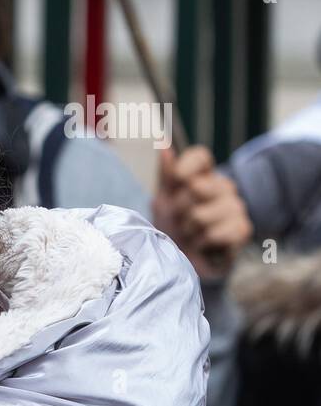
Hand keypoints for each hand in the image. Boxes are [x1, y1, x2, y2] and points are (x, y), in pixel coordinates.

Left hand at [152, 146, 251, 277]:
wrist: (185, 260)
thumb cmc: (173, 227)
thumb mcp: (163, 200)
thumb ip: (165, 174)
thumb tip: (164, 145)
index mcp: (204, 176)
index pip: (200, 156)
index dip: (183, 168)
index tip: (176, 182)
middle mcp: (224, 187)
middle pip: (195, 188)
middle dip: (179, 209)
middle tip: (180, 219)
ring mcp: (236, 207)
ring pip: (201, 215)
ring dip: (189, 230)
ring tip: (192, 234)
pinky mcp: (242, 229)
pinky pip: (215, 234)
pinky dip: (202, 243)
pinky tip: (204, 245)